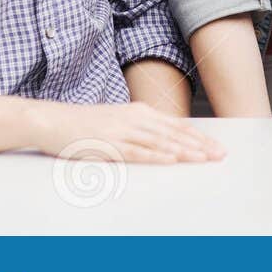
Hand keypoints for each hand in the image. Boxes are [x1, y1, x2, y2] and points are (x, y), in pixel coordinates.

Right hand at [28, 101, 225, 163]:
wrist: (52, 120)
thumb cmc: (85, 124)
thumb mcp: (118, 121)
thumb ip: (141, 128)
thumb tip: (164, 141)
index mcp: (140, 111)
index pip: (177, 125)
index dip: (199, 136)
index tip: (216, 147)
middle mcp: (135, 118)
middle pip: (174, 133)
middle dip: (200, 145)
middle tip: (220, 155)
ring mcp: (122, 131)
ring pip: (160, 142)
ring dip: (184, 151)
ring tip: (203, 159)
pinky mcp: (108, 144)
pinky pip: (136, 152)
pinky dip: (156, 156)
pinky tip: (170, 160)